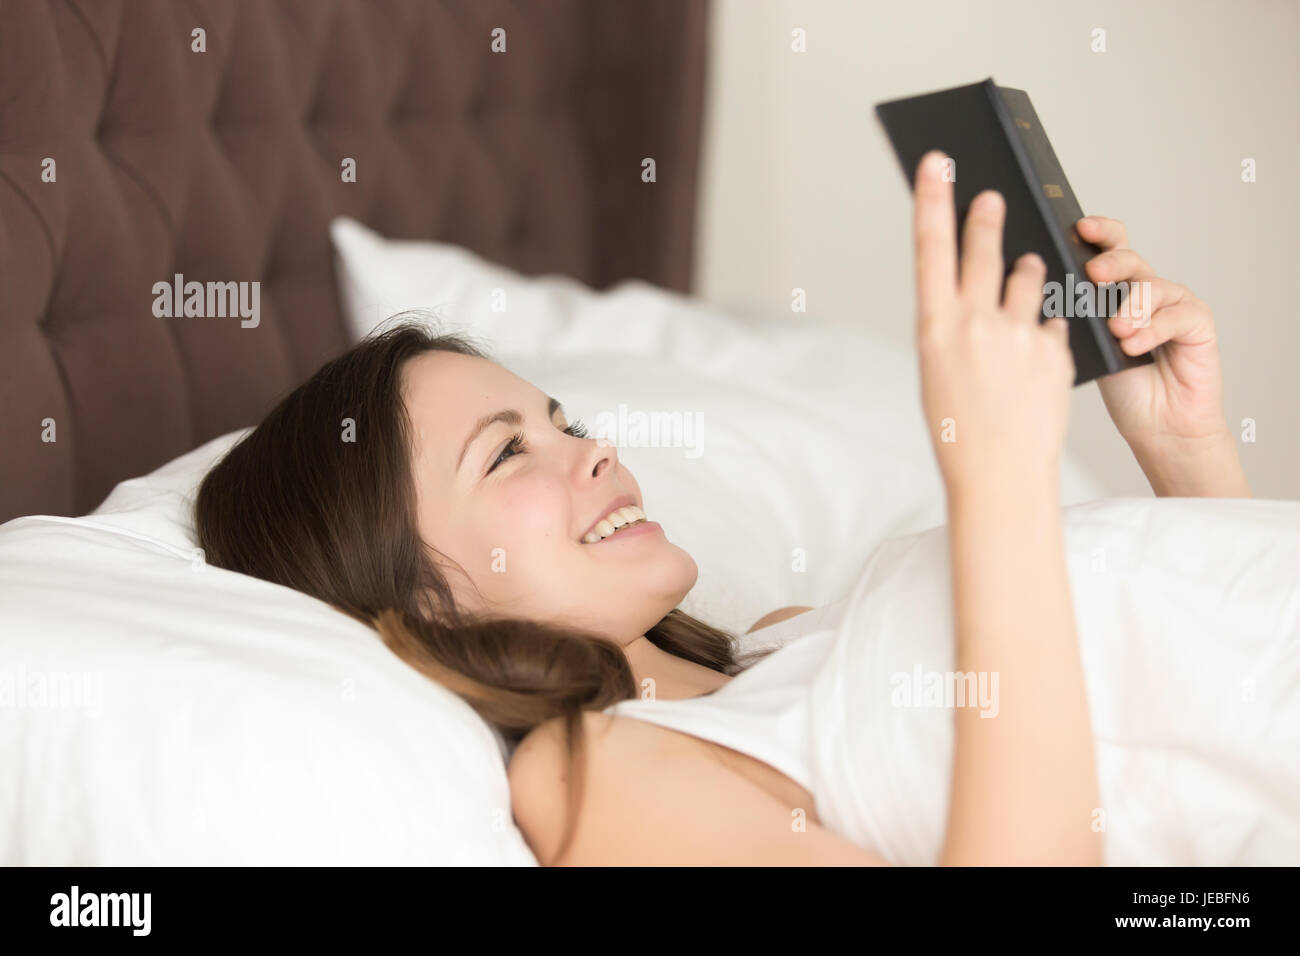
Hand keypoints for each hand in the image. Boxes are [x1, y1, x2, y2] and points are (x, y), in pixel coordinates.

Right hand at [912, 151, 1074, 494]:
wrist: (1000, 476)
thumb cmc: (957, 430)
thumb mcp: (935, 373)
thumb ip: (950, 328)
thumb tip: (968, 292)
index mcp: (935, 327)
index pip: (930, 247)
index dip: (932, 200)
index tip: (936, 164)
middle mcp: (975, 321)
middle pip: (984, 247)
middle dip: (988, 215)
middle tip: (995, 195)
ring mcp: (1019, 333)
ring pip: (1029, 277)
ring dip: (1028, 272)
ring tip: (1026, 277)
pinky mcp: (1055, 349)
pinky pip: (1052, 321)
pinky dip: (1045, 328)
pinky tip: (1034, 356)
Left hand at [1078, 216, 1248, 495]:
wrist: (1158, 427)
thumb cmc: (1121, 389)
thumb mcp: (1088, 349)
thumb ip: (1078, 316)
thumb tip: (1044, 291)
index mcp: (1114, 290)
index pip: (1106, 248)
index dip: (1096, 233)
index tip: (1077, 228)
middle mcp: (1144, 290)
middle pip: (1129, 259)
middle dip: (1110, 263)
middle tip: (1093, 274)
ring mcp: (1173, 303)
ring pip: (1151, 286)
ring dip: (1130, 307)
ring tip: (1115, 330)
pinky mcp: (1198, 322)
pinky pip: (1175, 315)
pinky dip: (1152, 330)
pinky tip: (1134, 345)